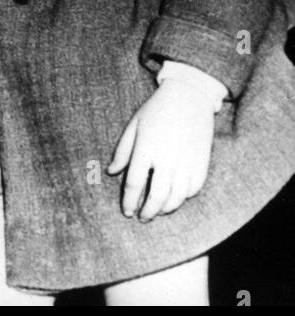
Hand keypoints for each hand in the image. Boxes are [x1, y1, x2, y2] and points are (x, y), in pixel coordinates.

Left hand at [107, 80, 214, 219]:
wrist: (189, 97)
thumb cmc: (156, 110)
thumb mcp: (134, 125)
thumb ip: (123, 151)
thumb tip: (112, 172)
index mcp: (147, 148)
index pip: (135, 183)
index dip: (129, 201)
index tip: (126, 211)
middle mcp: (168, 158)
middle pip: (157, 196)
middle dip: (148, 211)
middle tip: (141, 218)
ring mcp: (187, 162)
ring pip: (177, 197)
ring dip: (166, 208)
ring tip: (156, 212)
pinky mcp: (202, 163)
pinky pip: (193, 188)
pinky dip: (183, 198)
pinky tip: (174, 199)